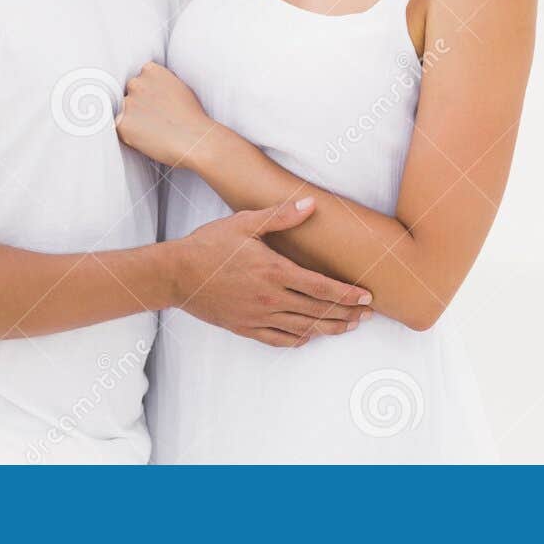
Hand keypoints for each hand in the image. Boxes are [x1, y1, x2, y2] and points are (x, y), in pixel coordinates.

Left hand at [115, 62, 218, 168]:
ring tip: (154, 129)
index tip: (155, 102)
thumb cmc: (192, 117)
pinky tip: (147, 137)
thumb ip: (160, 84)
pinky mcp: (122, 123)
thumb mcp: (179, 87)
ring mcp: (127, 102)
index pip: (140, 77)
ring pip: (124, 110)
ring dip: (133, 119)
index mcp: (151, 70)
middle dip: (138, 104)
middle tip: (155, 118)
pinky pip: (119, 128)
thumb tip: (153, 90)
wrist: (194, 139)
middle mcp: (136, 83)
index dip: (148, 92)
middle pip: (130, 92)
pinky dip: (129, 134)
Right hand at [172, 198, 372, 347]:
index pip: (320, 287)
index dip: (347, 294)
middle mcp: (270, 298)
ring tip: (349, 327)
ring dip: (329, 328)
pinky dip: (298, 340)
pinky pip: (278, 340)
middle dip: (346, 314)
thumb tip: (311, 204)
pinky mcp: (245, 327)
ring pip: (303, 328)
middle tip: (368, 315)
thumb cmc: (209, 245)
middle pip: (317, 311)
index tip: (367, 298)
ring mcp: (258, 316)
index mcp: (274, 271)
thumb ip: (281, 215)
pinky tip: (310, 337)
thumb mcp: (245, 222)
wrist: (176, 274)